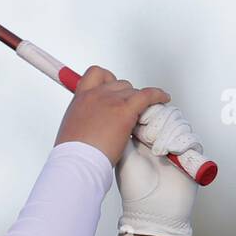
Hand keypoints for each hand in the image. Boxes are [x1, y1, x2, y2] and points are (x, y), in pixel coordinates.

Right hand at [54, 65, 169, 166]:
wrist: (77, 161)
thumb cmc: (72, 153)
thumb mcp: (71, 129)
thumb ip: (83, 119)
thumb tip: (92, 125)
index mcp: (80, 98)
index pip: (95, 74)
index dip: (108, 80)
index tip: (113, 89)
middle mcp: (96, 95)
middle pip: (119, 84)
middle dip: (126, 95)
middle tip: (129, 110)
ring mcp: (110, 101)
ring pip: (132, 91)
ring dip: (138, 100)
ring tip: (143, 112)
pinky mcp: (125, 110)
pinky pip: (147, 95)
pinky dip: (158, 95)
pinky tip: (164, 98)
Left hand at [115, 102, 202, 235]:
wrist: (153, 209)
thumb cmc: (135, 188)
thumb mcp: (124, 155)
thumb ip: (125, 132)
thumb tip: (123, 110)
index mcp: (142, 137)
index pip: (150, 111)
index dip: (148, 110)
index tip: (141, 117)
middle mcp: (159, 139)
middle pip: (167, 114)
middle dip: (159, 121)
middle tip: (149, 137)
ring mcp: (175, 146)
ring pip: (180, 123)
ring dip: (170, 132)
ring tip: (158, 150)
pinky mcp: (189, 155)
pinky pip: (192, 138)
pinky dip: (183, 141)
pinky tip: (172, 151)